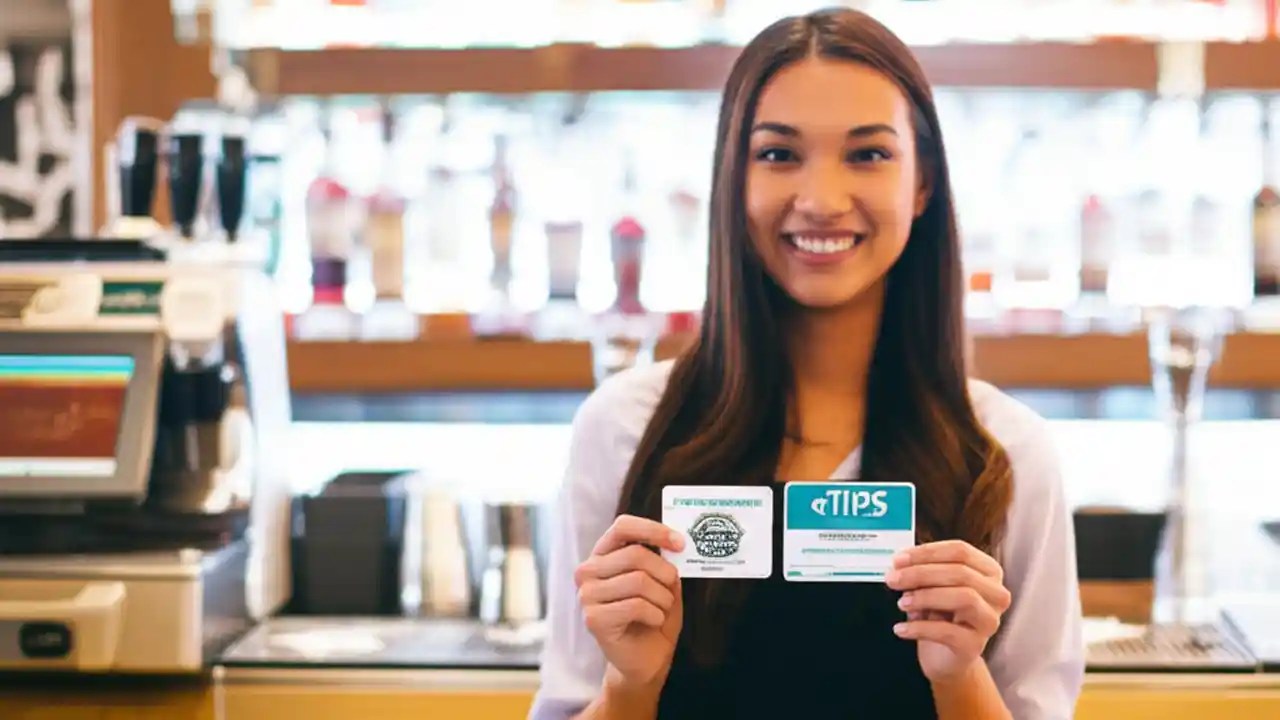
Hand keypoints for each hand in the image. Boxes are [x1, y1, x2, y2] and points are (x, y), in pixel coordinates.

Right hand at [574, 514, 684, 691]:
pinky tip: (653, 621)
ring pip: (638, 581)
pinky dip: (655, 614)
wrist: (645, 659)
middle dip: (664, 572)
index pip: (623, 527)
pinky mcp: (593, 618)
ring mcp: (587, 595)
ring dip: (662, 597)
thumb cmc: (653, 616)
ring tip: (662, 609)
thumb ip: (664, 561)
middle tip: (672, 588)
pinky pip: (636, 606)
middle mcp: (588, 571)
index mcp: (603, 554)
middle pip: (635, 554)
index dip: (653, 530)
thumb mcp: (663, 583)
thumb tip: (675, 544)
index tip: (680, 543)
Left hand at [886, 540, 1011, 684]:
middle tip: (893, 579)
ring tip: (902, 602)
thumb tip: (899, 564)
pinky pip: (947, 632)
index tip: (898, 559)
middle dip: (921, 573)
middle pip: (961, 573)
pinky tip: (901, 628)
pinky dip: (919, 628)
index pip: (960, 551)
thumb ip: (922, 572)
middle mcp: (996, 594)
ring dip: (926, 597)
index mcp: (988, 571)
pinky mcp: (975, 645)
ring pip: (964, 598)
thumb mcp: (932, 587)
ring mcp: (989, 620)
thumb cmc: (940, 615)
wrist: (944, 657)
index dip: (927, 553)